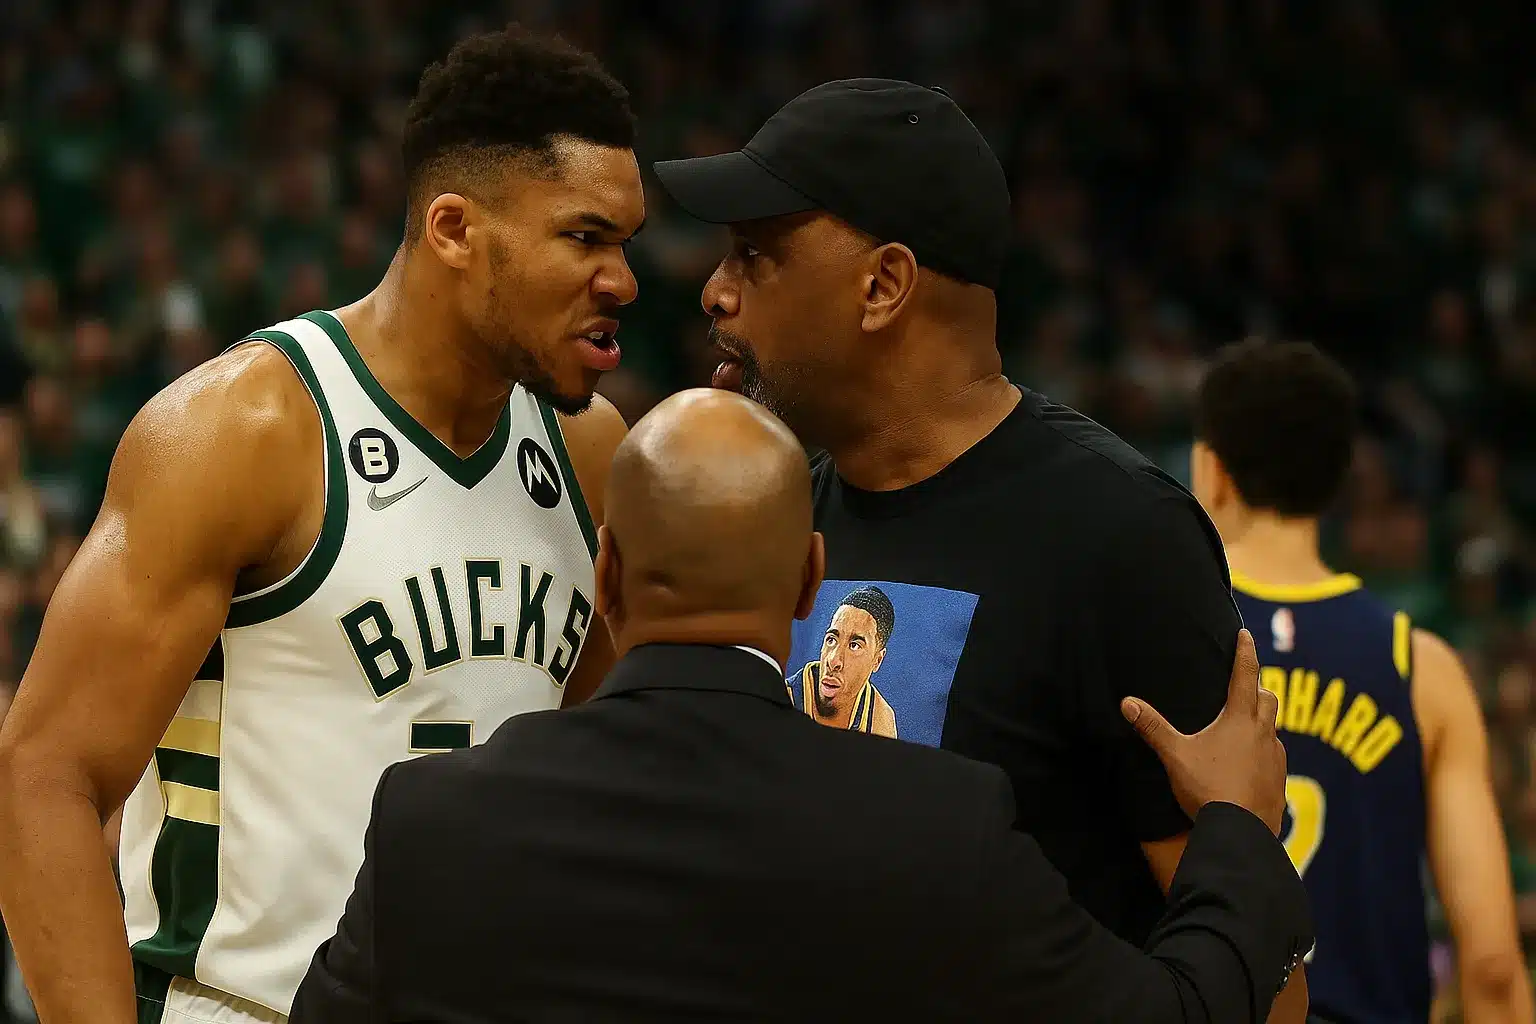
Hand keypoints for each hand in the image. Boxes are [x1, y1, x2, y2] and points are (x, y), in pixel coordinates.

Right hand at [1121, 629, 1287, 833]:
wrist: (1241, 832)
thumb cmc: (1208, 788)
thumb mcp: (1175, 756)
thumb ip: (1153, 728)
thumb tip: (1127, 703)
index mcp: (1239, 720)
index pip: (1245, 675)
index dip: (1245, 652)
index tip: (1246, 634)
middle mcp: (1263, 733)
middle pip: (1268, 698)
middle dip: (1258, 687)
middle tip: (1247, 684)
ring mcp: (1276, 758)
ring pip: (1273, 728)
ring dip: (1262, 720)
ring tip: (1245, 725)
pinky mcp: (1279, 781)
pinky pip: (1275, 757)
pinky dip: (1264, 751)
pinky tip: (1251, 763)